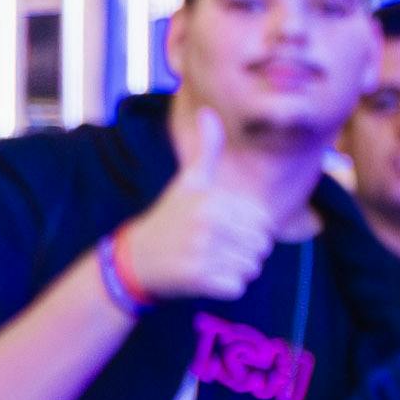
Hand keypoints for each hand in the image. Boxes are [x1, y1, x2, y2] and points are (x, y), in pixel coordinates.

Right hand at [113, 98, 276, 310]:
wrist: (135, 259)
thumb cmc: (170, 217)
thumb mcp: (188, 182)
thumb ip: (206, 149)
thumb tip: (208, 112)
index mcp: (211, 201)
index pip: (263, 221)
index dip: (251, 229)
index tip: (225, 229)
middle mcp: (206, 225)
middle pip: (261, 246)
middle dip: (247, 251)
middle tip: (218, 248)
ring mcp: (201, 254)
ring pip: (252, 267)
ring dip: (238, 269)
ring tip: (212, 261)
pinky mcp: (198, 281)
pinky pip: (237, 287)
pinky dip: (227, 287)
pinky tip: (205, 278)